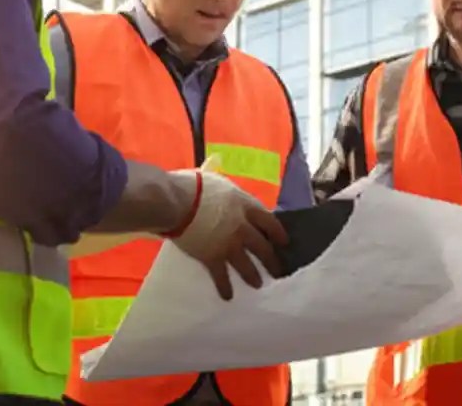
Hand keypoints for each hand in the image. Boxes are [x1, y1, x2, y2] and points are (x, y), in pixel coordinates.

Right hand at [166, 155, 288, 299]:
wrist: (177, 202)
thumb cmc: (192, 185)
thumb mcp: (212, 177)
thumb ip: (219, 181)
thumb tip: (214, 166)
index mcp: (244, 205)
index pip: (268, 220)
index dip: (277, 232)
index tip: (284, 241)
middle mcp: (242, 226)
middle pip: (262, 246)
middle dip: (272, 260)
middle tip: (278, 270)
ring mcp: (229, 244)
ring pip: (247, 264)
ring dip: (253, 276)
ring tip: (258, 285)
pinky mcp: (212, 257)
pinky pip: (221, 275)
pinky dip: (224, 287)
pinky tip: (228, 296)